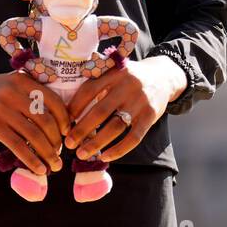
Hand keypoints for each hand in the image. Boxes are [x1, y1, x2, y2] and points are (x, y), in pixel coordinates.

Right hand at [0, 70, 72, 176]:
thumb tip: (55, 121)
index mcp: (23, 81)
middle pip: (46, 120)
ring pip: (34, 135)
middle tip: (59, 153)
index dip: (64, 121)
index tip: (67, 134)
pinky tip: (39, 169)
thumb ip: (29, 94)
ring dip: (48, 154)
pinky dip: (32, 160)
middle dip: (57, 141)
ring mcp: (2, 109)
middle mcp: (14, 93)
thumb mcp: (9, 84)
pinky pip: (17, 146)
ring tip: (54, 166)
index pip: (54, 102)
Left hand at [62, 57, 185, 162]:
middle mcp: (127, 85)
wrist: (163, 76)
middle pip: (100, 111)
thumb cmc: (129, 77)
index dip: (74, 107)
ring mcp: (140, 102)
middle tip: (68, 143)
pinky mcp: (151, 116)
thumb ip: (95, 79)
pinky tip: (105, 157)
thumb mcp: (114, 70)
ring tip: (81, 154)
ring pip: (115, 127)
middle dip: (81, 129)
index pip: (89, 90)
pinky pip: (134, 137)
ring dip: (96, 143)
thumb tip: (66, 103)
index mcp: (114, 72)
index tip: (63, 122)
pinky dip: (118, 150)